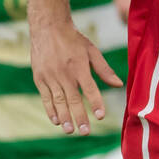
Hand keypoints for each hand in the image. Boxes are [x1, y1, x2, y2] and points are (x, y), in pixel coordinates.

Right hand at [30, 19, 122, 134]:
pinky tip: (56, 121)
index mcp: (79, 66)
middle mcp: (64, 73)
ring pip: (58, 100)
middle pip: (73, 99)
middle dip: (79, 117)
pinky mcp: (39, 77)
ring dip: (64, 117)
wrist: (47, 26)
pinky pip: (45, 97)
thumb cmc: (73, 39)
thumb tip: (119, 84)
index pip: (90, 89)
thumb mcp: (92, 51)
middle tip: (85, 132)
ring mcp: (50, 76)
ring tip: (70, 131)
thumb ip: (104, 69)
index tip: (100, 116)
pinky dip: (50, 109)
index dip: (95, 103)